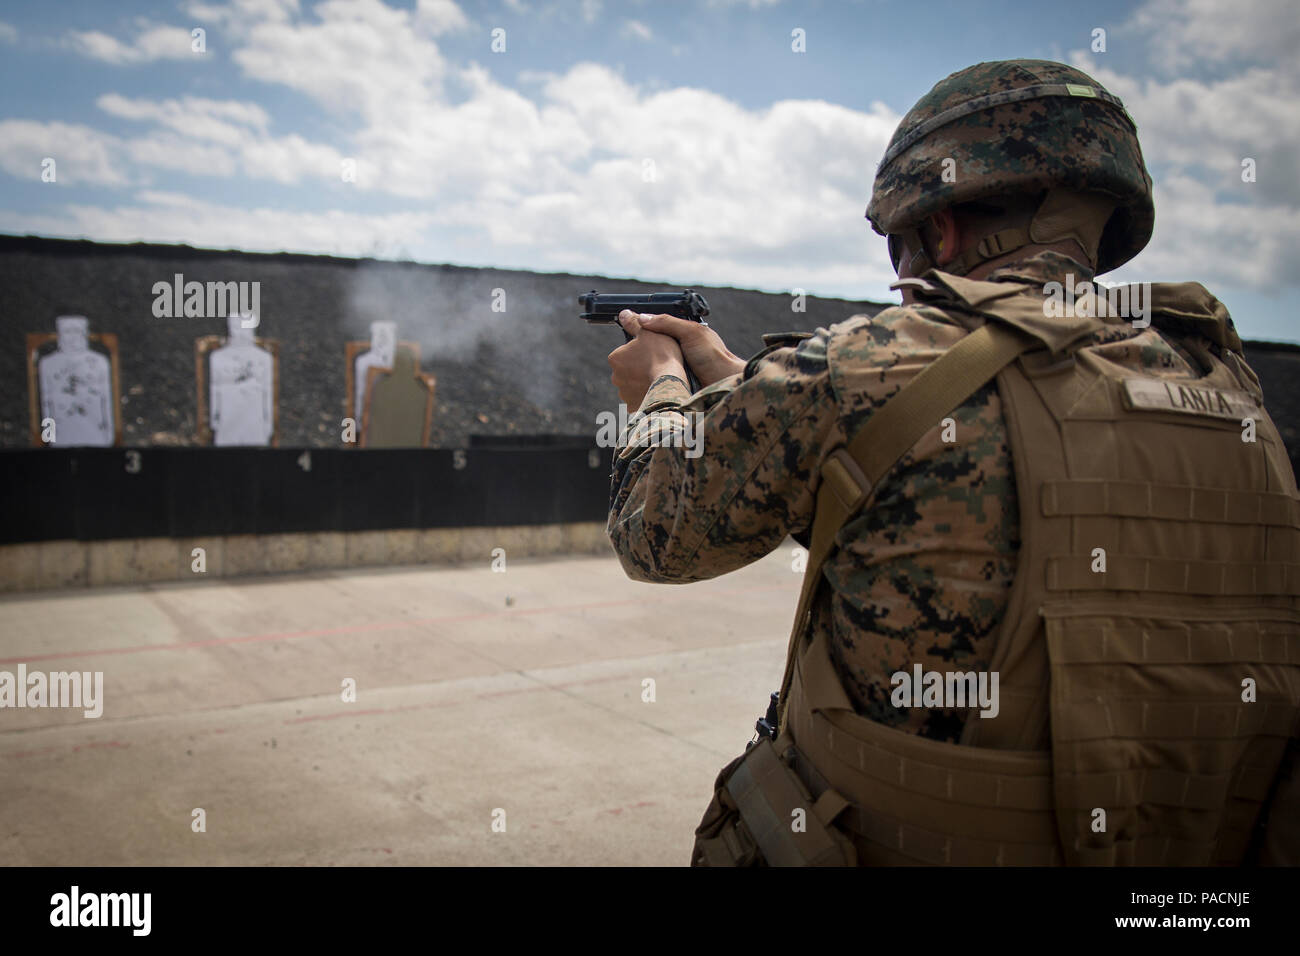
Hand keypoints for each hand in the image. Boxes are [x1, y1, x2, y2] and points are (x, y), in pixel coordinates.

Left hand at [607, 311, 689, 408]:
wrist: (670, 385)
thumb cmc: (661, 357)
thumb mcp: (650, 333)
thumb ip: (635, 323)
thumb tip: (624, 314)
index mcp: (616, 357)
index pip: (624, 352)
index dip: (639, 351)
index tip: (651, 352)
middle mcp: (615, 376)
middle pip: (628, 369)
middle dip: (639, 367)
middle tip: (656, 365)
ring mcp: (624, 393)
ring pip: (633, 385)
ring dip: (642, 382)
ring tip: (658, 379)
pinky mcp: (633, 406)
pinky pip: (639, 399)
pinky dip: (646, 396)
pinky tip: (656, 391)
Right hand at [629, 311, 746, 387]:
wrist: (723, 385)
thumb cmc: (712, 356)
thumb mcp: (690, 332)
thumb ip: (667, 323)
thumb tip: (640, 318)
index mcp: (682, 334)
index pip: (656, 327)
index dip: (642, 328)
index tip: (624, 327)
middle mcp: (676, 349)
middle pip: (650, 346)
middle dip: (638, 349)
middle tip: (624, 350)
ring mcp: (673, 367)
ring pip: (649, 364)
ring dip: (641, 366)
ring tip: (626, 366)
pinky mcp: (671, 383)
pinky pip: (655, 378)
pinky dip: (648, 379)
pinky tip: (637, 380)